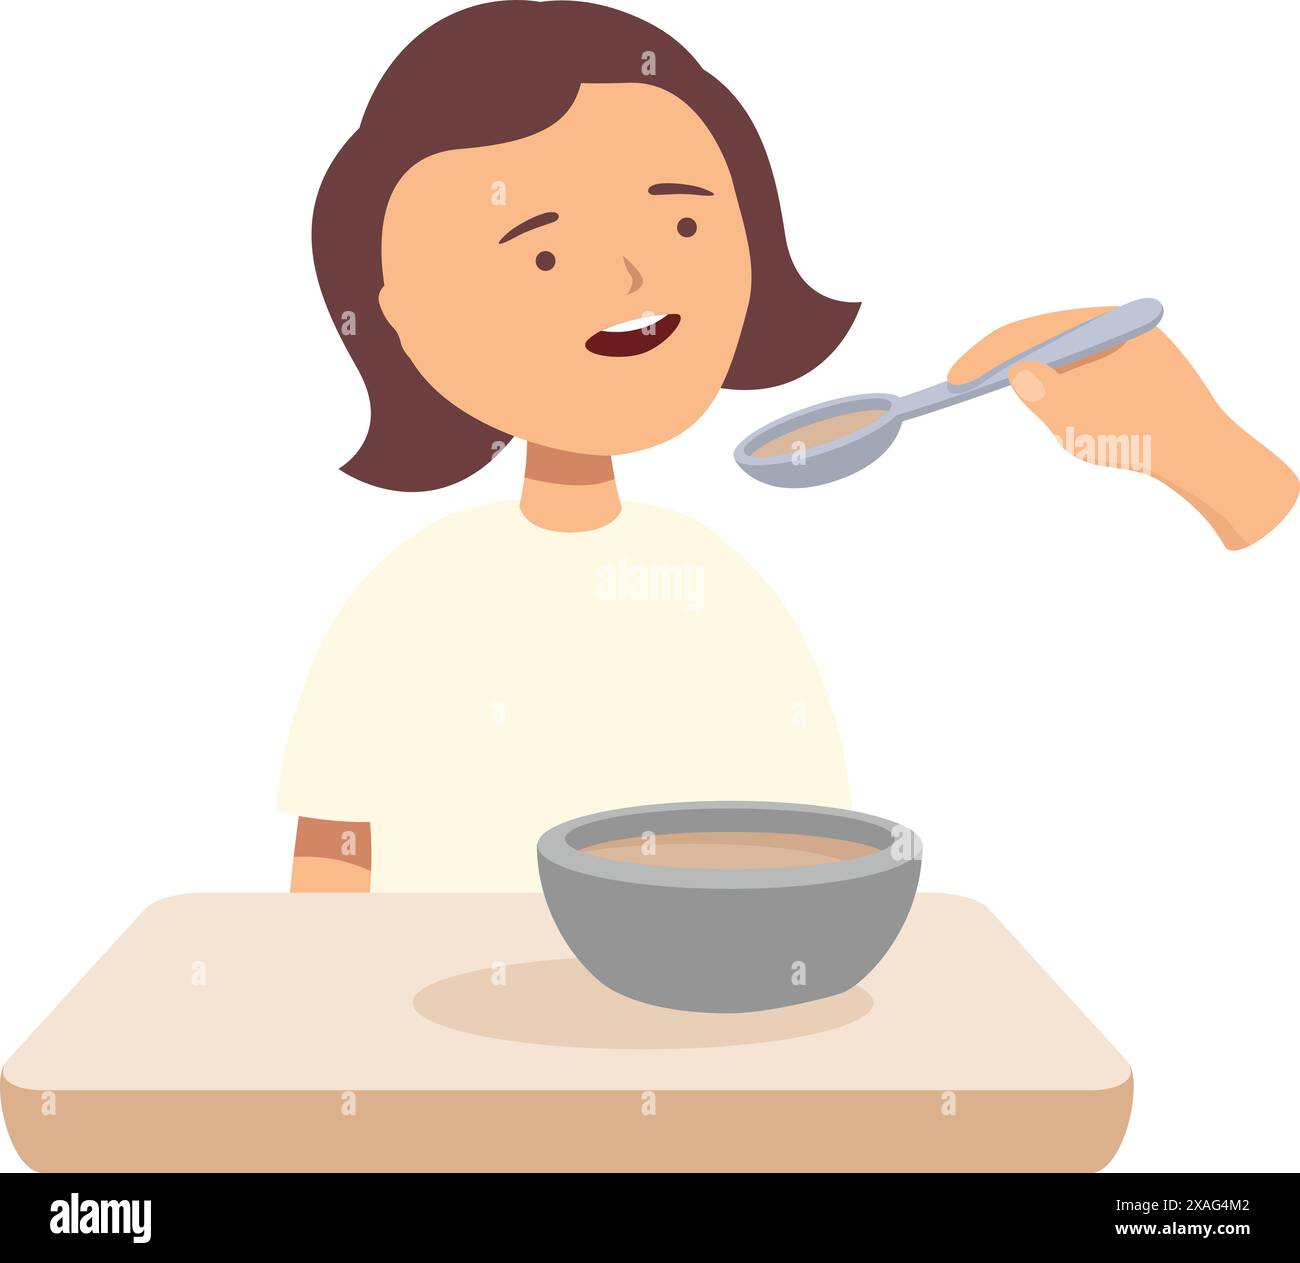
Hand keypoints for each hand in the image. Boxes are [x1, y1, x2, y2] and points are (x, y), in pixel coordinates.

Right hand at [949, 307, 1297, 548]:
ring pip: (1065, 363)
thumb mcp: (1079, 419)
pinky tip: (1083, 428)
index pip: (1032, 329)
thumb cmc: (1147, 438)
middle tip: (972, 390)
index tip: (957, 380)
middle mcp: (1119, 329)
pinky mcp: (1138, 376)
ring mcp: (1130, 351)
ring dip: (1044, 387)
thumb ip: (1043, 393)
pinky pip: (1087, 380)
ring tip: (1054, 422)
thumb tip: (1016, 370)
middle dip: (1010, 366)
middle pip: (1047, 340)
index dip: (986, 354)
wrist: (1209, 460)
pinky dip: (1069, 400)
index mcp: (1107, 324)